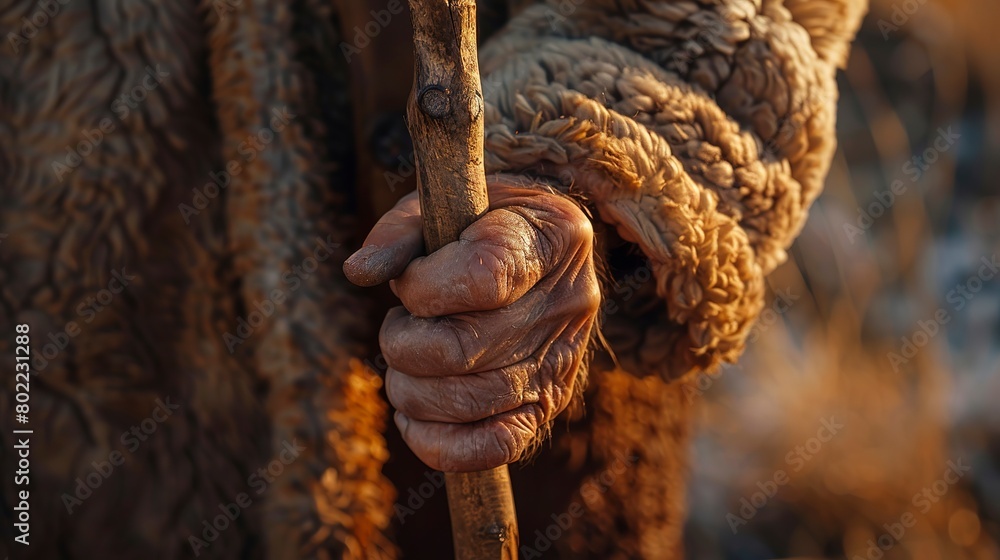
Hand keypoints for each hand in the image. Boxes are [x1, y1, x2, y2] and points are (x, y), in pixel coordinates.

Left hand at [343, 178, 599, 471]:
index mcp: (554, 235)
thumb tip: (359, 273)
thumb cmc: (478, 216)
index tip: (410, 279)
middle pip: (463, 349)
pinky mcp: (548, 403)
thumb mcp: (442, 201)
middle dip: (402, 343)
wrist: (535, 241)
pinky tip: (413, 415)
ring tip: (405, 359)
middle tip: (398, 325)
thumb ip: (399, 232)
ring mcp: (563, 358)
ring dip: (408, 388)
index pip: (483, 277)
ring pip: (467, 401)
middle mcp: (570, 301)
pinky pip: (495, 446)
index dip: (424, 286)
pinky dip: (437, 443)